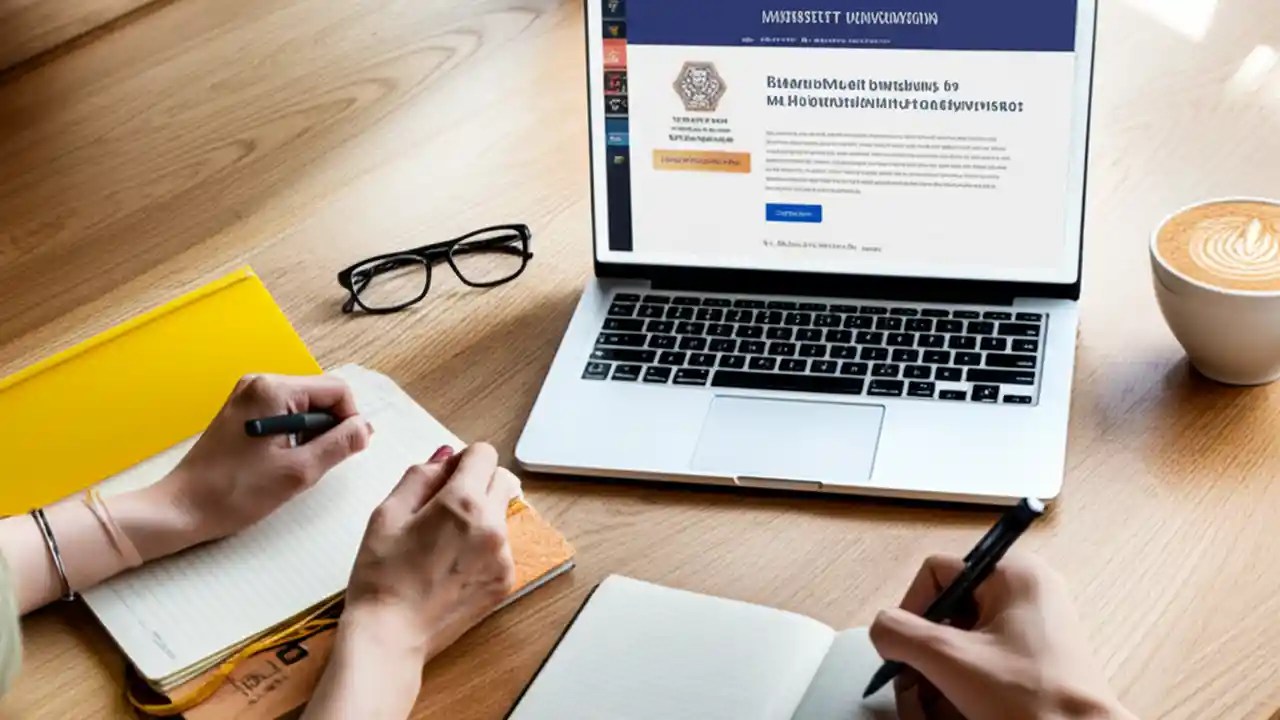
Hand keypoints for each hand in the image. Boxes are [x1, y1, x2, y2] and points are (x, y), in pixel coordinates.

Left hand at [135, 374, 373, 557]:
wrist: (183, 508)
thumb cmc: (236, 492)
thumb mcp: (299, 471)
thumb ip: (340, 444)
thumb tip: (366, 428)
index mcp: (274, 390)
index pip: (337, 390)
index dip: (350, 421)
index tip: (344, 452)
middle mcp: (260, 383)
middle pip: (321, 396)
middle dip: (329, 429)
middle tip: (316, 464)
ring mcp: (248, 395)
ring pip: (305, 407)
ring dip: (311, 435)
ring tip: (294, 465)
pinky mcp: (242, 411)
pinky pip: (285, 414)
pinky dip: (294, 436)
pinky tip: (280, 461)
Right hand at [342, 442, 518, 662]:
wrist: (390, 635)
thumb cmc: (381, 576)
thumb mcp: (387, 513)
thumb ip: (421, 476)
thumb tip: (446, 456)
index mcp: (463, 503)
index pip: (485, 454)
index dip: (462, 460)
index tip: (445, 477)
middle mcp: (492, 527)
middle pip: (502, 479)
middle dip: (477, 482)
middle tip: (443, 506)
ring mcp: (503, 557)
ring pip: (502, 514)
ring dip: (480, 516)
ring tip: (442, 543)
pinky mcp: (505, 581)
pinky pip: (501, 547)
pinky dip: (483, 547)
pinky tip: (451, 566)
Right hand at [869, 553, 1134, 719]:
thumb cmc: (1033, 700)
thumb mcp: (950, 659)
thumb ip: (900, 633)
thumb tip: (882, 630)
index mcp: (1014, 574)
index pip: (937, 573)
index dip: (912, 611)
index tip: (906, 651)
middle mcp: (1027, 592)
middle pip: (948, 610)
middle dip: (925, 654)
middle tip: (914, 687)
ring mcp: (1035, 627)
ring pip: (963, 641)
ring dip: (940, 675)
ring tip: (934, 708)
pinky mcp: (1038, 659)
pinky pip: (985, 662)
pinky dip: (964, 685)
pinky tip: (960, 710)